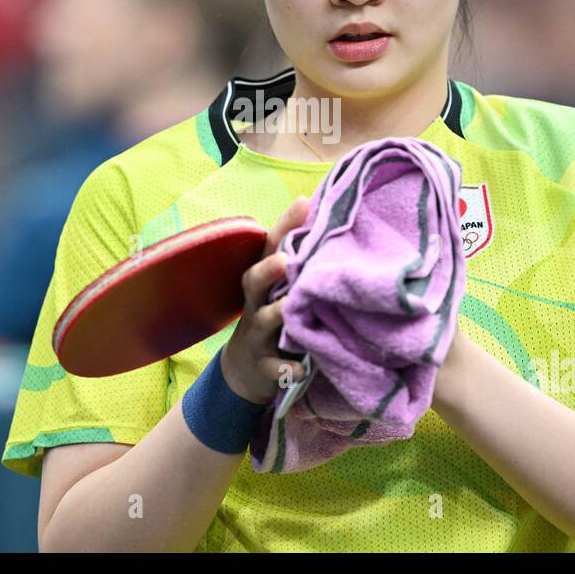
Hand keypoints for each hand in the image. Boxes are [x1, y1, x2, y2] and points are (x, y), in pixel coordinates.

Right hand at [221, 196, 310, 404]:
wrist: (245, 370)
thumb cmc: (273, 318)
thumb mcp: (280, 290)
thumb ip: (299, 262)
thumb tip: (329, 219)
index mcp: (264, 282)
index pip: (271, 247)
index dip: (284, 225)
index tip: (303, 203)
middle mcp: (256, 304)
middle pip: (253, 281)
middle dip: (267, 270)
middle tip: (285, 261)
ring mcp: (257, 335)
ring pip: (263, 321)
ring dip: (277, 315)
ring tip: (291, 309)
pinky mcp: (263, 366)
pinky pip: (273, 367)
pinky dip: (286, 368)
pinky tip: (301, 369)